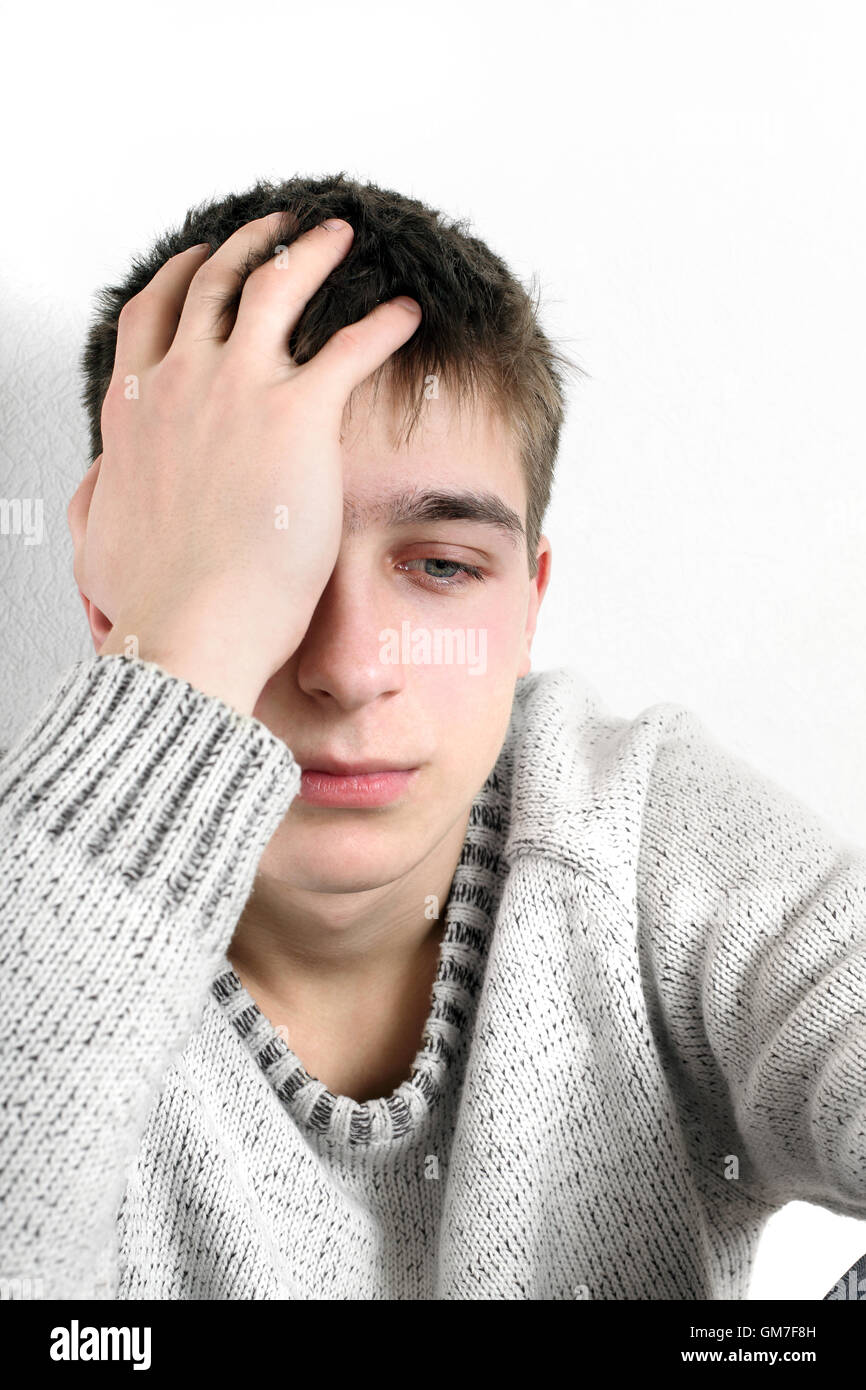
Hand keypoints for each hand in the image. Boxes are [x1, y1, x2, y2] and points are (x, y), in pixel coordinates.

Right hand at [67, 211, 420, 714]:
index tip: (200, 261)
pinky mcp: (298, 415)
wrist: (188, 630)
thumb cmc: (149, 603)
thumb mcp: (96, 543)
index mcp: (135, 411)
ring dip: (312, 251)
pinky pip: (352, 346)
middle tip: (276, 228)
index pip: (149, 318)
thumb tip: (100, 486)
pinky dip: (384, 324)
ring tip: (340, 235)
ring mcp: (237, 390)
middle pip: (213, 283)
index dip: (178, 279)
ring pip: (277, 285)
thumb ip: (98, 502)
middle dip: (247, 243)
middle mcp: (180, 382)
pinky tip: (406, 315)